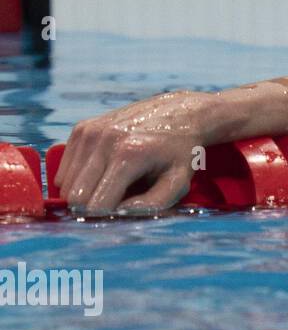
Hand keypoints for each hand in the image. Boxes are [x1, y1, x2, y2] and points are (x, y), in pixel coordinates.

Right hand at [54, 90, 217, 215]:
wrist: (181, 113)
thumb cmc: (180, 153)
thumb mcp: (179, 182)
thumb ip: (152, 205)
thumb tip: (117, 212)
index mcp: (130, 154)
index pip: (96, 204)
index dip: (107, 216)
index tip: (121, 213)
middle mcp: (105, 139)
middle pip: (75, 196)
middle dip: (92, 207)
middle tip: (118, 200)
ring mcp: (91, 131)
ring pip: (64, 185)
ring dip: (85, 192)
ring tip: (114, 183)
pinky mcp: (82, 128)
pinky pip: (63, 170)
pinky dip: (78, 178)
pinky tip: (103, 171)